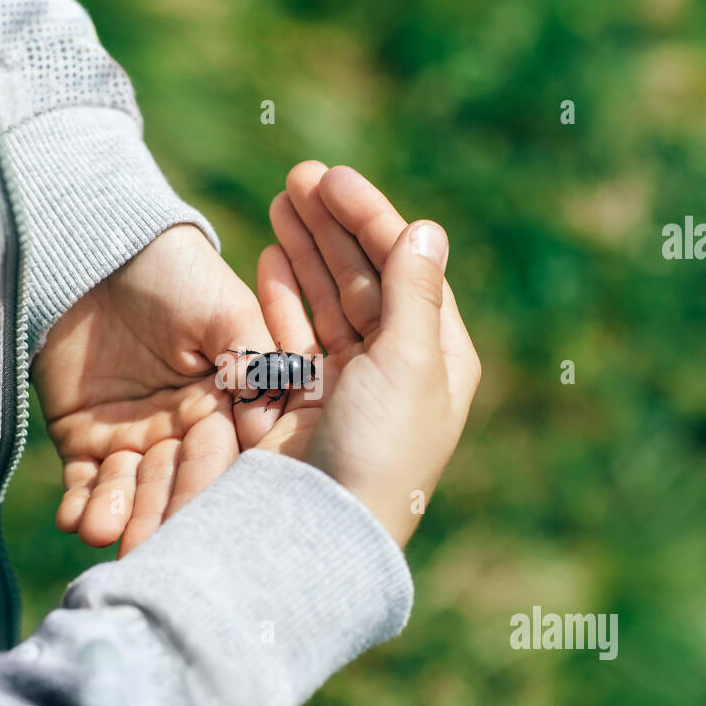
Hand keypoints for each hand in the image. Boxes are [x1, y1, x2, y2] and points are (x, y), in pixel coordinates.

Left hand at [32, 224, 279, 554]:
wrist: (93, 249)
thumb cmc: (172, 270)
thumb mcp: (224, 309)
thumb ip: (252, 360)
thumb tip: (269, 427)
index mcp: (224, 407)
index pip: (221, 457)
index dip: (208, 487)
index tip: (201, 519)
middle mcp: (182, 432)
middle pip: (175, 485)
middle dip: (161, 517)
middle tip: (147, 549)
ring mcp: (133, 439)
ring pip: (131, 492)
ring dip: (118, 516)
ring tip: (103, 531)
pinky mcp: (84, 440)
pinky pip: (85, 484)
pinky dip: (80, 504)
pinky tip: (76, 519)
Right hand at [254, 162, 480, 546]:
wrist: (323, 527)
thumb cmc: (381, 446)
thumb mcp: (410, 361)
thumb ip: (415, 291)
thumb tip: (429, 229)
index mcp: (437, 356)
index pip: (405, 266)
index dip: (370, 218)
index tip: (333, 180)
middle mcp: (395, 366)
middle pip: (363, 277)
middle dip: (332, 227)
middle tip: (297, 177)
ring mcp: (347, 383)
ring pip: (325, 299)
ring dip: (303, 251)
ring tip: (278, 203)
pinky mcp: (303, 401)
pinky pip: (293, 334)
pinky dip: (281, 296)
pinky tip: (268, 257)